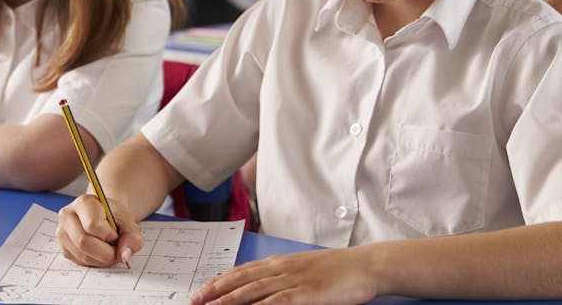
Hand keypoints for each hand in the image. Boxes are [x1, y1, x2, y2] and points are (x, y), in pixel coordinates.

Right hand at [56, 194, 141, 266]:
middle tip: (117, 251)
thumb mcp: (127, 221)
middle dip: (106, 253)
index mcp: (83, 202)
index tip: (116, 236)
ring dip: (102, 260)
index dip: (109, 236)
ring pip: (82, 255)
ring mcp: (62, 232)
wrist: (104, 216)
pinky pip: (80, 262)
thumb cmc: (113, 216)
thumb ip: (132, 236)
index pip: (92, 225)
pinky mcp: (63, 248)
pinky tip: (101, 253)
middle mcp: (67, 215)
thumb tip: (124, 255)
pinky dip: (95, 262)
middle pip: (83, 242)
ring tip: (110, 250)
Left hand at [189, 246, 376, 304]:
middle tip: (194, 301)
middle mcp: (281, 267)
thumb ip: (283, 277)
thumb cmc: (338, 270)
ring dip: (228, 300)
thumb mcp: (305, 270)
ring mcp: (292, 278)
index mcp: (280, 261)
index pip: (241, 271)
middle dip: (214, 291)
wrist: (367, 265)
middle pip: (240, 279)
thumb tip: (264, 290)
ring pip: (252, 290)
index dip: (218, 281)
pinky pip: (276, 300)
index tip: (200, 291)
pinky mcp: (305, 292)